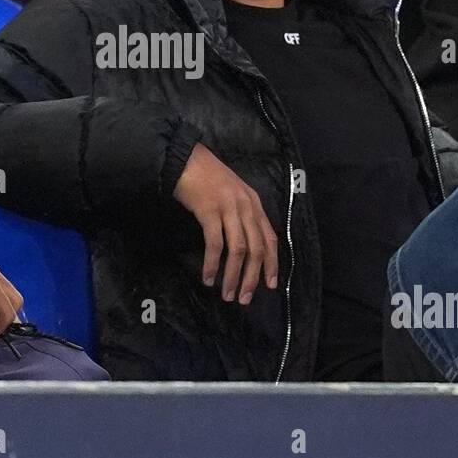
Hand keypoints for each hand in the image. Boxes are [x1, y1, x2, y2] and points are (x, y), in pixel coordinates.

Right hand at [173, 143, 278, 304]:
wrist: (185, 159)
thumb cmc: (207, 177)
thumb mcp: (233, 193)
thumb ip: (242, 214)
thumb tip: (244, 246)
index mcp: (254, 204)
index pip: (270, 239)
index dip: (272, 264)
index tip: (270, 285)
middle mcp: (246, 206)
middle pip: (257, 249)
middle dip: (252, 277)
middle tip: (245, 298)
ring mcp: (228, 208)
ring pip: (238, 250)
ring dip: (233, 276)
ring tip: (228, 294)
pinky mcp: (209, 210)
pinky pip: (215, 244)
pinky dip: (212, 264)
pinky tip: (208, 277)